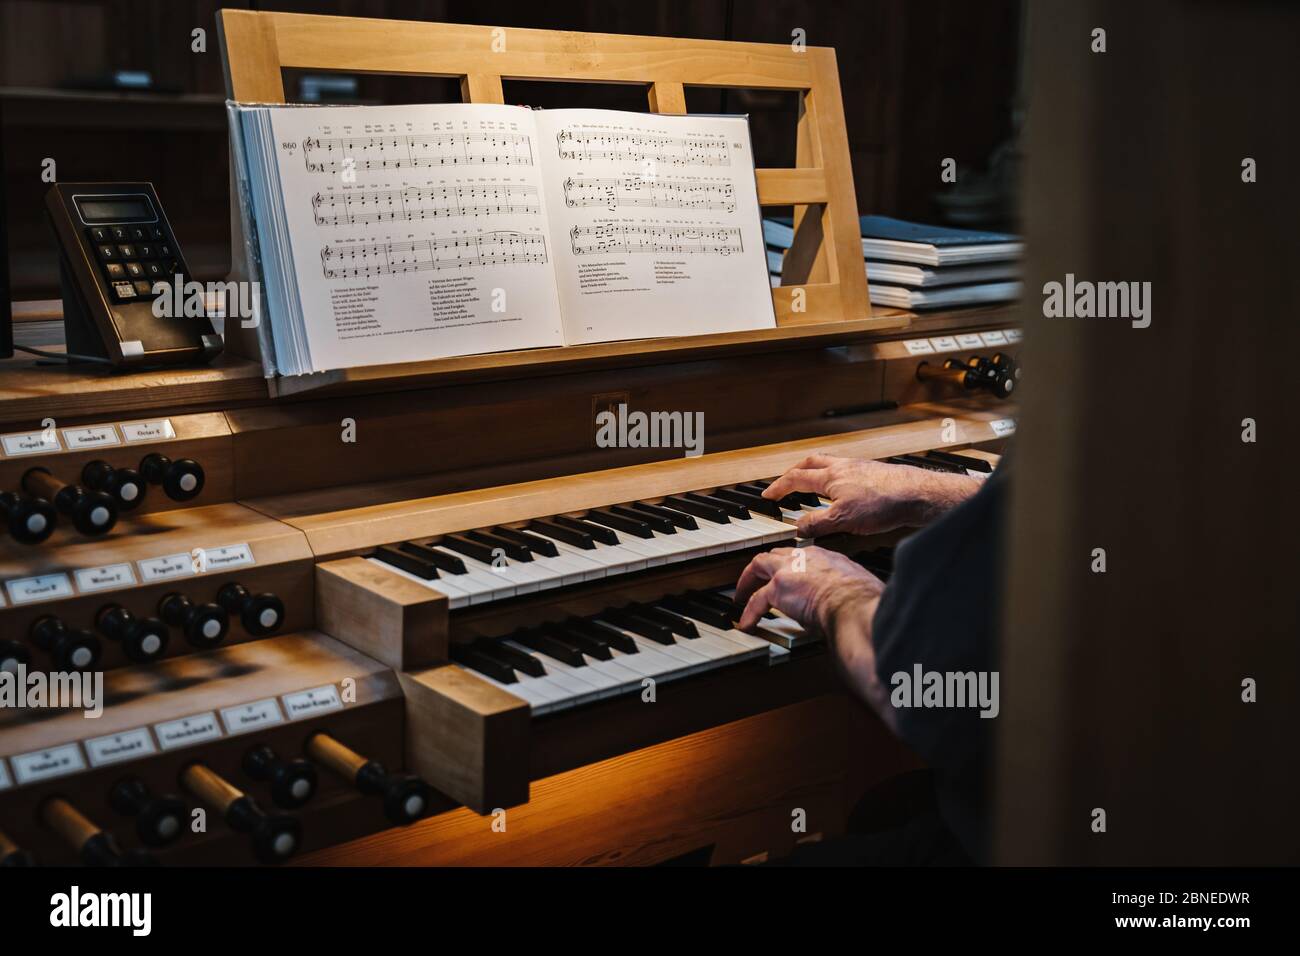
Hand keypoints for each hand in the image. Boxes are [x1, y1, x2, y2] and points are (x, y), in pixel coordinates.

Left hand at [734, 545, 882, 637]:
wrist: (854, 603)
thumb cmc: (863, 600)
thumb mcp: (856, 586)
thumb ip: (845, 589)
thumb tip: (844, 603)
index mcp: (825, 557)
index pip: (802, 556)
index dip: (792, 565)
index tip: (789, 574)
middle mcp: (804, 558)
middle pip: (777, 554)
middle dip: (765, 566)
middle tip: (756, 578)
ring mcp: (789, 570)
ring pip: (759, 566)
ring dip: (748, 581)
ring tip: (742, 595)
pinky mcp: (778, 588)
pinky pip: (756, 601)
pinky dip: (749, 613)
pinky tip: (746, 624)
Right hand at [764, 453, 980, 537]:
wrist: (918, 493)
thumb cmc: (884, 503)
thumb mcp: (843, 520)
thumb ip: (817, 524)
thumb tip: (798, 528)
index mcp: (830, 477)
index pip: (796, 479)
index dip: (778, 487)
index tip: (768, 495)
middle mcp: (843, 467)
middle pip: (811, 462)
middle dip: (794, 471)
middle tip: (786, 482)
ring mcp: (859, 467)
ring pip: (829, 464)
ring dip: (816, 472)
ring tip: (813, 484)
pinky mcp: (874, 472)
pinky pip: (846, 469)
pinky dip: (836, 477)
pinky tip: (843, 490)